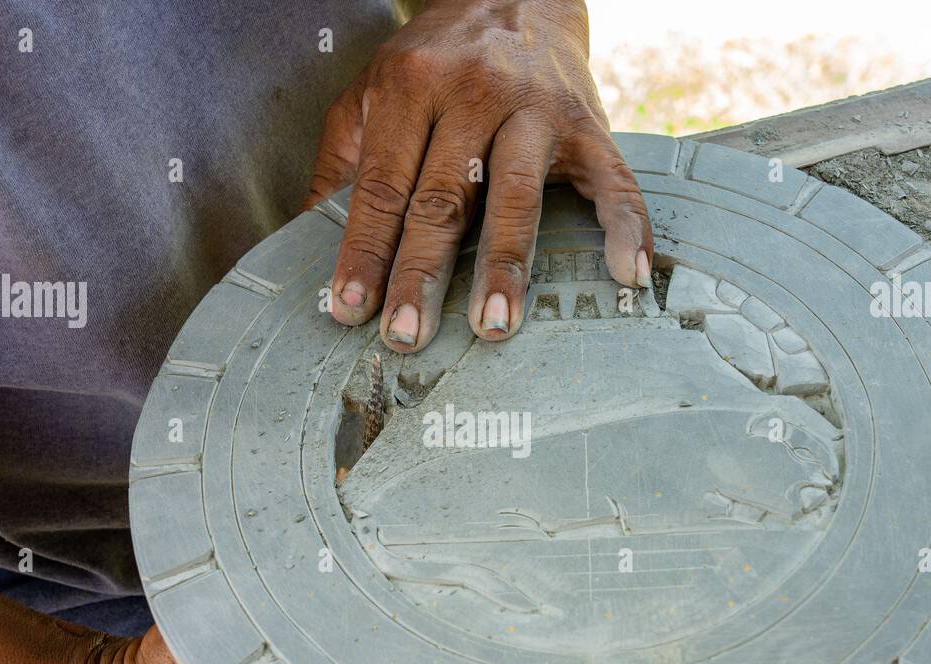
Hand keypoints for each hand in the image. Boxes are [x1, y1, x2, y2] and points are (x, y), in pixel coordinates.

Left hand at [305, 0, 652, 351]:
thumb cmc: (435, 60)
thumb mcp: (372, 92)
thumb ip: (343, 163)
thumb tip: (304, 240)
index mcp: (412, 86)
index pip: (383, 185)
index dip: (364, 251)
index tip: (350, 309)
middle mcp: (475, 92)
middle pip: (443, 198)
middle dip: (422, 273)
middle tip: (407, 335)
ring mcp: (538, 109)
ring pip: (517, 195)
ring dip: (505, 265)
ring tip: (493, 327)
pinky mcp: (589, 124)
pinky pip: (614, 180)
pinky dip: (625, 227)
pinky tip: (626, 273)